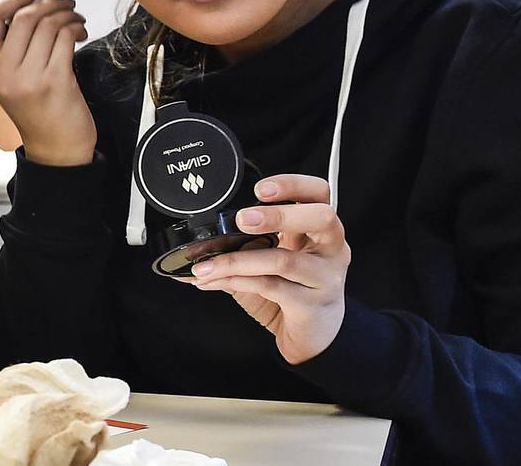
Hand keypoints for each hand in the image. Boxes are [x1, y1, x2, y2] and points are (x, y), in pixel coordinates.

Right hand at [0, 0, 94, 165]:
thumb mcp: (13, 80)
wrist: (57, 148)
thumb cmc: (40, 113)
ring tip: (75, 19)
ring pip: (47, 24)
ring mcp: (28, 77)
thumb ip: (15, 46)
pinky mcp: (54, 80)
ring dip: (67, 14)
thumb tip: (33, 3)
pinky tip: (80, 32)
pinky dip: (76, 27)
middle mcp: (5, 72)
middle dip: (49, 1)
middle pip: (23, 16)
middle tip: (64, 3)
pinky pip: (65, 37)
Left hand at [183, 175, 350, 364]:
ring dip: (237, 260)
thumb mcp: (266, 263)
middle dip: (279, 215)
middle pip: (321, 218)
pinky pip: (272, 287)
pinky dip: (237, 281)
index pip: (319, 194)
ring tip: (206, 266)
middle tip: (242, 219)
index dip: (294, 184)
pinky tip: (215, 282)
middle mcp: (329, 249)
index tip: (260, 189)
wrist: (311, 336)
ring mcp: (325, 277)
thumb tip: (191, 250)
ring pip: (284, 259)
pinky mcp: (312, 304)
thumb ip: (238, 250)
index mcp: (317, 230)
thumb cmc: (290, 292)